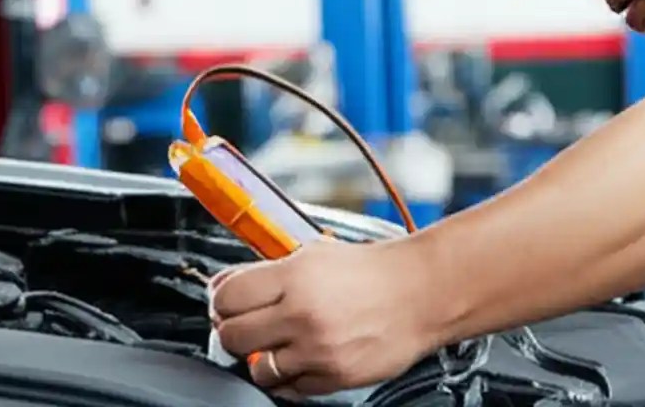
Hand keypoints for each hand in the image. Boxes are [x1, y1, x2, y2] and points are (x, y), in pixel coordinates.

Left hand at [209, 239, 443, 398]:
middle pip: (232, 336)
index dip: (222, 301)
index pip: (226, 297)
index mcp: (294, 276)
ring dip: (264, 358)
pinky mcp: (333, 376)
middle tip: (250, 325)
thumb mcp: (316, 254)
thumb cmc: (374, 271)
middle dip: (235, 331)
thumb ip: (272, 270)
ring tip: (282, 343)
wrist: (422, 292)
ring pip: (257, 369)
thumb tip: (227, 287)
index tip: (228, 303)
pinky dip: (292, 376)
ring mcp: (317, 349)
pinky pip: (290, 389)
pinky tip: (306, 356)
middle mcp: (302, 313)